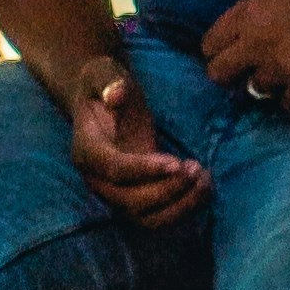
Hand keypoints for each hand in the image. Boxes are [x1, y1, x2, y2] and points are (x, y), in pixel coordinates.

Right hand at [69, 47, 207, 228]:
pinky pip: (158, 217)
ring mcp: (116, 193)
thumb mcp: (103, 72)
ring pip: (146, 217)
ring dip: (178, 205)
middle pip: (130, 201)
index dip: (145, 170)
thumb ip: (107, 81)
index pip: (114, 169)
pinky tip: (204, 186)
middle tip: (196, 168)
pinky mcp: (135, 197)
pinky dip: (183, 208)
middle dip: (167, 188)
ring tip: (204, 179)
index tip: (177, 161)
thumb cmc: (105, 84)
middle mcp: (97, 180)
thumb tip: (116, 95)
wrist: (105, 100)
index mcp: (86, 150)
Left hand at [200, 0, 289, 111]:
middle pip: (219, 73)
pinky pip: (287, 102)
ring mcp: (278, 68)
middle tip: (244, 71)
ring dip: (268, 83)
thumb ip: (263, 14)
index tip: (229, 51)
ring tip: (284, 73)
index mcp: (249, 11)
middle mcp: (255, 42)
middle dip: (230, 74)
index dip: (219, 49)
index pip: (210, 43)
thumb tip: (250, 34)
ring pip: (256, 89)